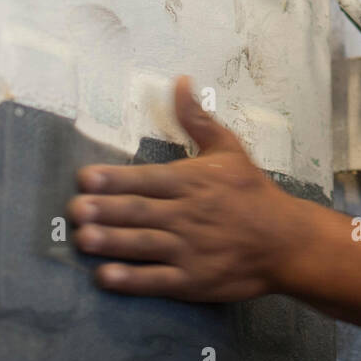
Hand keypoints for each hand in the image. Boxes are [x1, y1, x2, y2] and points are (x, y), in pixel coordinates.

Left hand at [68, 76, 304, 300]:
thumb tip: (179, 80)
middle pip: (140, 211)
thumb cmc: (253, 193)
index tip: (85, 179)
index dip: (114, 179)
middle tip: (74, 210)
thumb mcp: (228, 149)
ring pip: (144, 244)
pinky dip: (131, 279)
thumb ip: (197, 118)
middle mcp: (187, 214)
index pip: (147, 178)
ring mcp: (190, 249)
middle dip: (105, 210)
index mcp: (192, 181)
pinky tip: (105, 277)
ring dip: (112, 242)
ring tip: (83, 239)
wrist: (286, 241)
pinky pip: (157, 280)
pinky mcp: (193, 280)